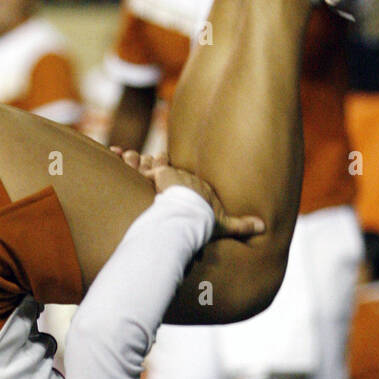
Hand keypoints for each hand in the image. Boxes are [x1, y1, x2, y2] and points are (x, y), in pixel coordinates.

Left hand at [110, 149, 263, 238]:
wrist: (193, 220)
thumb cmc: (206, 223)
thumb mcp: (224, 225)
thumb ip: (241, 225)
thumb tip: (263, 226)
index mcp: (192, 186)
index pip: (176, 175)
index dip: (163, 172)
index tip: (156, 169)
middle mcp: (181, 177)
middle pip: (159, 167)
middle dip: (146, 166)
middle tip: (133, 161)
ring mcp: (170, 174)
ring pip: (146, 164)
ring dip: (134, 162)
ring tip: (125, 157)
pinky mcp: (158, 173)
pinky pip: (134, 165)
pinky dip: (122, 159)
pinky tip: (114, 152)